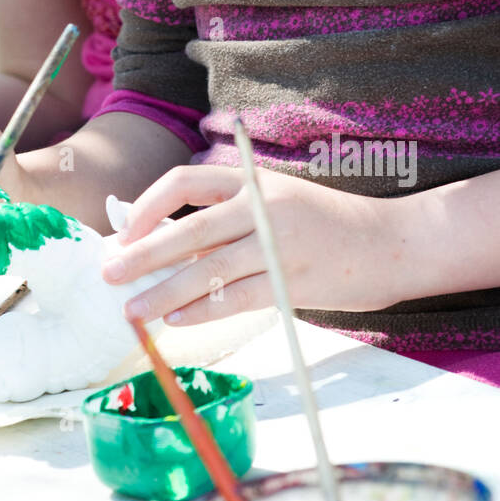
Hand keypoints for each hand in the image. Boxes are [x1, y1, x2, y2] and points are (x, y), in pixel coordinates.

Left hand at [101, 164, 405, 325]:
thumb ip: (227, 212)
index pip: (186, 181)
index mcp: (251, 179)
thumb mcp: (274, 199)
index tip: (124, 232)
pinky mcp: (294, 282)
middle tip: (108, 274)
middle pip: (189, 230)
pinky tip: (175, 321)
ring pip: (207, 270)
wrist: (392, 241)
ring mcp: (279, 244)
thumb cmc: (324, 223)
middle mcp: (262, 206)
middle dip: (141, 254)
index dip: (148, 206)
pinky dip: (202, 311)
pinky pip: (237, 298)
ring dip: (163, 292)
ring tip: (133, 310)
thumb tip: (161, 243)